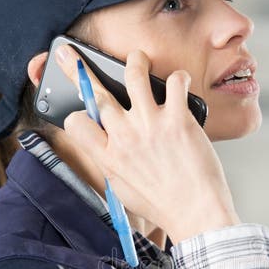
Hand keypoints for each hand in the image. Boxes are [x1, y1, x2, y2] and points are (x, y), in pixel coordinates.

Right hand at [56, 46, 239, 242]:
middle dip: (79, 68)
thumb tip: (109, 147)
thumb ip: (113, 163)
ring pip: (133, 73)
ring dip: (135, 61)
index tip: (82, 110)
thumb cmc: (164, 206)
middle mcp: (124, 136)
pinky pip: (174, 82)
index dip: (77, 115)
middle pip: (96, 91)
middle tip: (72, 53)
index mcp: (108, 157)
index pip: (76, 123)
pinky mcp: (178, 119)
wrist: (196, 215)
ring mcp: (151, 124)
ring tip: (139, 59)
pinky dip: (178, 78)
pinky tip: (180, 83)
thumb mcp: (124, 189)